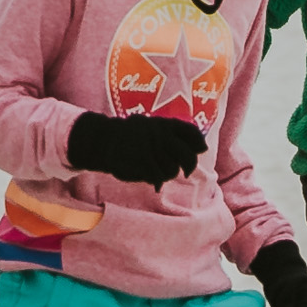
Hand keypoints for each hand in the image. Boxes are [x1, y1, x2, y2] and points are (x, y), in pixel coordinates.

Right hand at [69, 108, 201, 185]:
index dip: (198, 142)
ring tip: (157, 172)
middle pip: (187, 155)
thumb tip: (203, 147)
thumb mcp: (152, 127)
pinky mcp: (143, 160)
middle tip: (187, 172)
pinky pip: (158, 177)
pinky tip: (154, 183)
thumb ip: (173, 134)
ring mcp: (152, 147)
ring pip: (172, 170)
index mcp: (163, 123)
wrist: (103, 140)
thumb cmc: (131, 137)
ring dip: (167, 174)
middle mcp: (160, 133)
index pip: (191, 131)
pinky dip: (157, 182)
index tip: (200, 149)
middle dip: (190, 166)